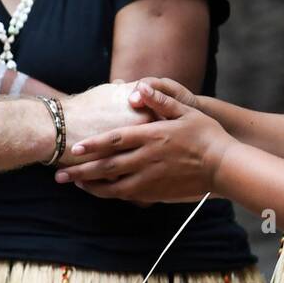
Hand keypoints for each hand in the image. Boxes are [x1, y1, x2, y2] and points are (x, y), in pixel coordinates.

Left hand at [55, 80, 229, 202]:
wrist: (224, 167)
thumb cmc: (207, 135)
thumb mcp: (186, 111)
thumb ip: (160, 100)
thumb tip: (140, 86)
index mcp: (152, 137)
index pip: (114, 141)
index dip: (92, 145)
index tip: (73, 148)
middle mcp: (147, 160)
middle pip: (107, 167)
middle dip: (81, 171)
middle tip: (59, 175)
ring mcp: (151, 179)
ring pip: (114, 186)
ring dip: (92, 186)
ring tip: (75, 184)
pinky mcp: (157, 193)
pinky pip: (128, 195)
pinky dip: (111, 194)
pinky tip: (101, 192)